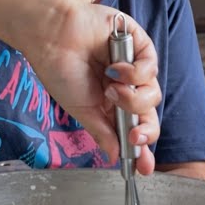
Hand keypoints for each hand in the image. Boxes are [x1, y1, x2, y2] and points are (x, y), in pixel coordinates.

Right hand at [24, 4, 161, 173]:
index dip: (141, 149)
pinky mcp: (139, 45)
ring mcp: (133, 66)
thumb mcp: (82, 110)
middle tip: (134, 135)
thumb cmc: (59, 70)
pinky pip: (151, 67)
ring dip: (132, 97)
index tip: (143, 167)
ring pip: (153, 94)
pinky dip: (134, 73)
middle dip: (144, 129)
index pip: (133, 129)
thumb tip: (114, 157)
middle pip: (149, 115)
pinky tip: (114, 68)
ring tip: (110, 88)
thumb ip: (102, 133)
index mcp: (111, 105)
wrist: (52, 37)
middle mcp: (125, 87)